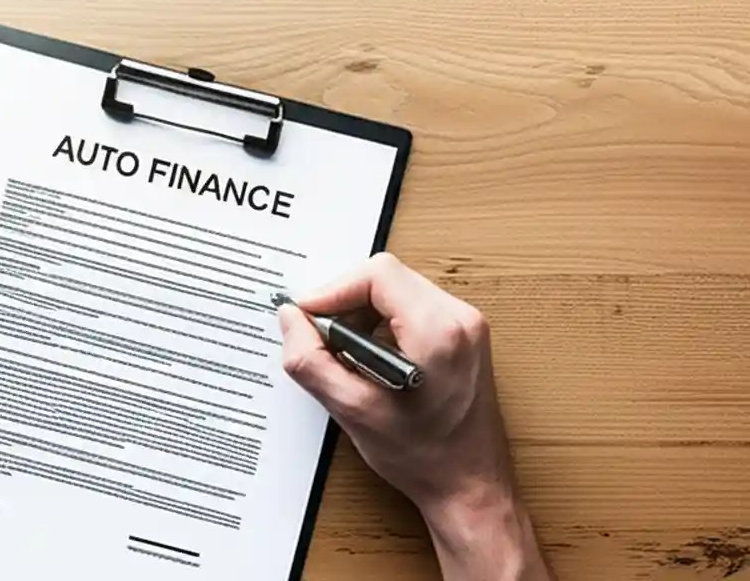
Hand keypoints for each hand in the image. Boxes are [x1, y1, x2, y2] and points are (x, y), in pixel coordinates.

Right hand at [278, 253, 552, 580]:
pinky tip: (369, 359)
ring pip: (397, 291)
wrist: (470, 486)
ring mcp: (467, 326)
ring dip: (361, 314)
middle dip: (345, 302)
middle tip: (323, 340)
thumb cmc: (424, 457)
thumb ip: (312, 361)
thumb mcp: (353, 411)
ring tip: (345, 355)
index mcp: (438, 330)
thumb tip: (290, 320)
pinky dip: (381, 324)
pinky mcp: (464, 336)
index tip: (307, 318)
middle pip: (386, 278)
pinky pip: (412, 308)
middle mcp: (459, 318)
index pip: (377, 274)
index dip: (332, 290)